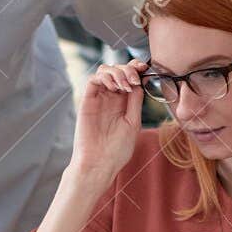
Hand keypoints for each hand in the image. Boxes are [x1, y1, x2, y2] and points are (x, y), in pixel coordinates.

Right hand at [68, 58, 146, 193]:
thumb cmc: (116, 150)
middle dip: (128, 69)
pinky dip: (105, 77)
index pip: (130, 77)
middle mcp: (111, 98)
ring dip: (117, 72)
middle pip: (118, 70)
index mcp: (123, 103)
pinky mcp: (87, 101)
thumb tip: (140, 81)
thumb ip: (135, 101)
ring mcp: (99, 99)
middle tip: (134, 80)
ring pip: (105, 71)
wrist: (99, 163)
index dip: (136, 68)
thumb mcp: (133, 123)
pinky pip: (93, 80)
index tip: (144, 68)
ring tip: (124, 86)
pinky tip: (113, 88)